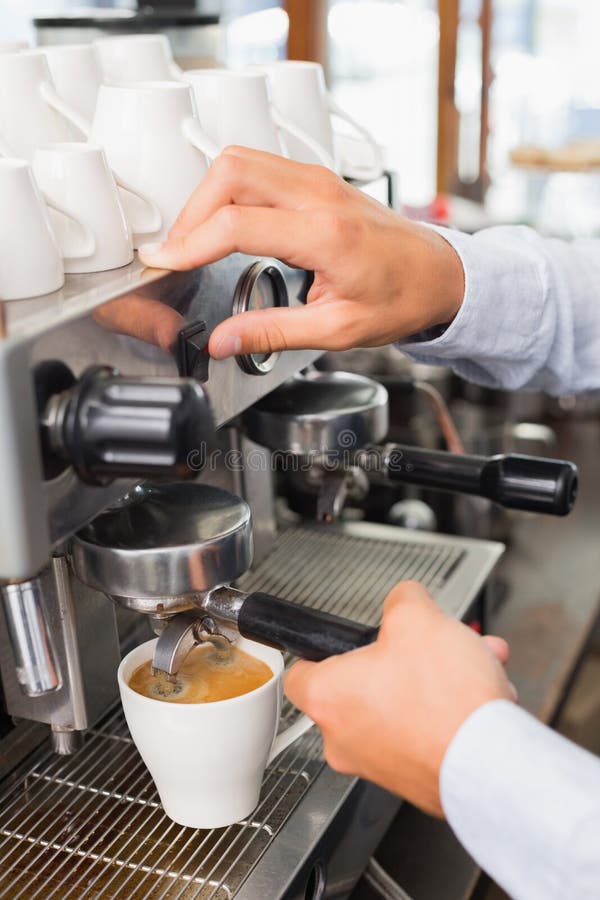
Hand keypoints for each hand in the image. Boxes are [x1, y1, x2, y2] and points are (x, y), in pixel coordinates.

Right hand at [138, 147, 463, 359]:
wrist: (439, 275)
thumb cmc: (401, 298)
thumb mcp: (337, 330)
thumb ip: (272, 333)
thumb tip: (222, 341)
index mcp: (325, 234)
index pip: (236, 225)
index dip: (190, 244)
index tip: (164, 262)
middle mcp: (319, 194)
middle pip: (229, 172)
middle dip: (190, 212)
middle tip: (175, 252)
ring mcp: (318, 179)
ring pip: (239, 160)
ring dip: (205, 196)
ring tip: (192, 240)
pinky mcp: (316, 179)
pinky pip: (257, 166)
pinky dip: (227, 190)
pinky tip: (221, 223)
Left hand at [285, 581, 514, 816]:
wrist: (490, 762)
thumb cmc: (444, 702)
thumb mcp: (418, 619)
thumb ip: (402, 599)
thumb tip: (404, 598)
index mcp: (328, 697)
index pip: (299, 673)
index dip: (319, 650)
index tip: (336, 645)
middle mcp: (344, 738)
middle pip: (364, 683)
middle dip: (407, 656)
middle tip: (429, 644)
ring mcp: (378, 764)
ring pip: (402, 705)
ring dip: (437, 679)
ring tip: (470, 662)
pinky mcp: (413, 779)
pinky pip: (424, 732)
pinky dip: (449, 710)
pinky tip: (481, 693)